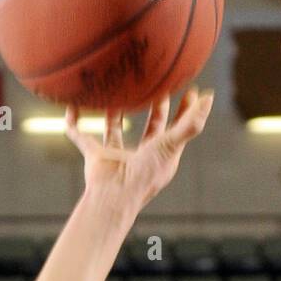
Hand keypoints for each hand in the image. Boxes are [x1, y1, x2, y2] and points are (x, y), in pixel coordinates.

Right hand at [64, 87, 213, 212]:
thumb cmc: (144, 175)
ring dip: (113, 113)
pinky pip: (80, 136)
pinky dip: (74, 123)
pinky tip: (71, 106)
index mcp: (162, 155)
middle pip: (151, 128)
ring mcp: (117, 157)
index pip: (177, 129)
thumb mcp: (171, 145)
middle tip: (158, 83)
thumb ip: (190, 124)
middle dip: (155, 107)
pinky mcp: (95, 157)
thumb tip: (209, 97)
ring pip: (114, 130)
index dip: (185, 111)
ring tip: (116, 89)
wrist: (114, 198)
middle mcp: (141, 156)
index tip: (191, 90)